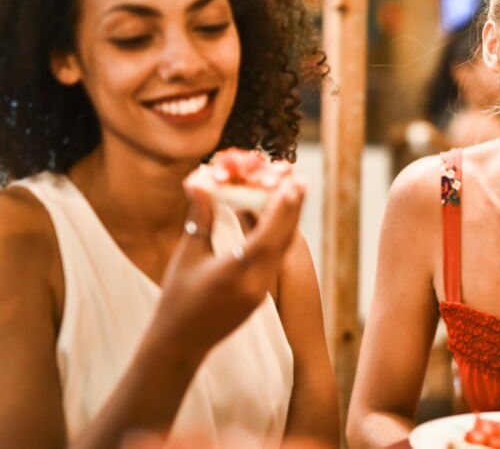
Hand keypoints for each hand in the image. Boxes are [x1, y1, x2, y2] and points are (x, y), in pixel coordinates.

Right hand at [149, 177, 306, 356]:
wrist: (180, 343)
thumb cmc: (177, 298)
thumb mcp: (188, 255)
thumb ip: (200, 217)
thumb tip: (200, 179)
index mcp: (235, 273)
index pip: (267, 237)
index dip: (281, 209)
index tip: (292, 184)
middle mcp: (255, 284)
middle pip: (281, 240)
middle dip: (291, 209)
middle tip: (299, 181)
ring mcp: (261, 291)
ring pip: (281, 250)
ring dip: (287, 222)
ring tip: (293, 194)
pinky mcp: (261, 295)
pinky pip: (274, 260)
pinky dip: (276, 237)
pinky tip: (276, 221)